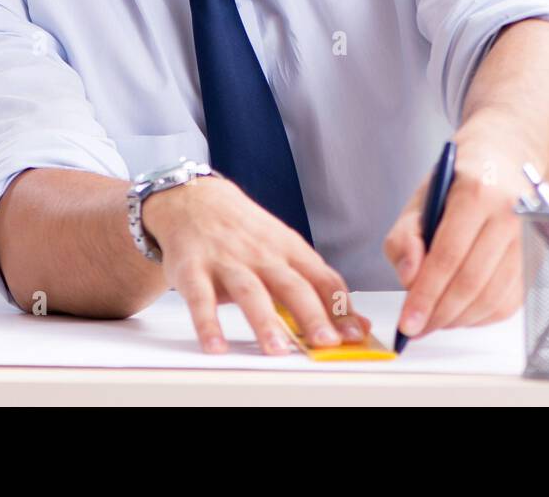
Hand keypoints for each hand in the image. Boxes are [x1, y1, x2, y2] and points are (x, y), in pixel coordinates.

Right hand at [143, 174, 371, 354]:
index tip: (355, 334)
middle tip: (326, 342)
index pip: (322, 278)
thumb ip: (315, 284)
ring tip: (277, 350)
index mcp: (288, 248)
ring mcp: (227, 260)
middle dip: (311, 314)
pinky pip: (200, 298)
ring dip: (264, 321)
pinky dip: (207, 323)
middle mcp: (261, 254)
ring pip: (249, 291)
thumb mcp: (282, 247)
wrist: (194, 199)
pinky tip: (216, 345)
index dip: (340, 307)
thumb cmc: (244, 231)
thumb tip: (354, 322)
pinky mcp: (193, 268)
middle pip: (291, 284)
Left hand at [383, 125, 530, 340]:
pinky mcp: (536, 259)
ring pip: (492, 298)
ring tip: (434, 320)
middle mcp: (510, 214)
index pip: (449, 255)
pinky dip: (480, 317)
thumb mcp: (422, 197)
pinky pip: (509, 303)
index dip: (426, 294)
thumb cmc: (458, 182)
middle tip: (416, 328)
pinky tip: (460, 312)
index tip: (408, 322)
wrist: (504, 160)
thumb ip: (405, 237)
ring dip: (458, 319)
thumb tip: (409, 279)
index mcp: (477, 192)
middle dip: (439, 313)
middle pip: (471, 281)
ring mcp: (529, 238)